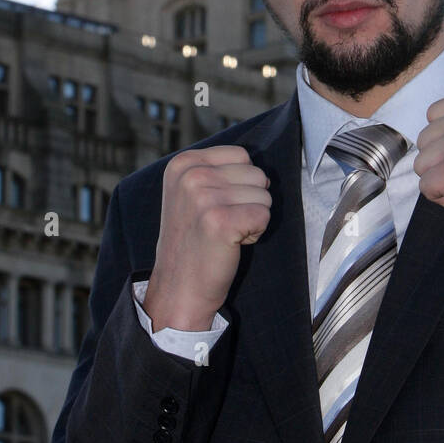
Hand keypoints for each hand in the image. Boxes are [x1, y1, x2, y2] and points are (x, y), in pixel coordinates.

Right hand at [143, 145, 270, 330]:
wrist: (179, 288)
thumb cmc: (194, 241)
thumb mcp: (192, 193)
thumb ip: (217, 171)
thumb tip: (262, 170)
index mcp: (183, 163)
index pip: (241, 155)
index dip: (239, 183)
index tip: (215, 206)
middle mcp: (191, 175)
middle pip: (257, 174)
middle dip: (249, 201)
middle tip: (221, 224)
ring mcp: (203, 197)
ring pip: (264, 195)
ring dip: (252, 218)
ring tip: (225, 234)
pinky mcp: (220, 221)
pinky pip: (264, 216)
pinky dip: (255, 233)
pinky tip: (231, 244)